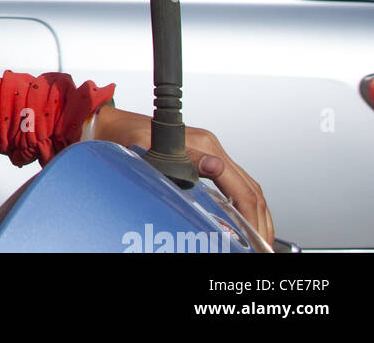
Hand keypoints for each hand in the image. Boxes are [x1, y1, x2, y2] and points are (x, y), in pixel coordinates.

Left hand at [92, 106, 274, 246]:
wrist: (111, 124)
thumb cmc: (126, 136)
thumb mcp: (151, 150)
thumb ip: (184, 159)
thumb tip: (214, 166)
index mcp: (204, 145)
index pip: (243, 189)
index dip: (254, 219)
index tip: (257, 241)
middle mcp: (210, 147)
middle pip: (251, 189)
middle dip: (260, 222)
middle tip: (262, 248)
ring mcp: (208, 151)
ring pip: (247, 186)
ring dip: (256, 214)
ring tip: (259, 240)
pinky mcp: (203, 157)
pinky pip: (234, 183)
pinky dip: (245, 204)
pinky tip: (244, 221)